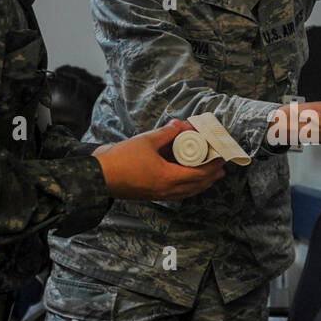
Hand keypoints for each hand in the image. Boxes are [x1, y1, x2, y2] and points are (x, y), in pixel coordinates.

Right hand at [93, 121, 224, 199]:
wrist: (98, 176)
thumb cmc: (120, 159)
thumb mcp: (146, 140)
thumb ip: (166, 132)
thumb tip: (181, 125)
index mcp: (167, 178)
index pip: (199, 174)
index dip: (213, 166)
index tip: (221, 158)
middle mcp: (166, 190)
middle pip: (197, 186)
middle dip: (211, 176)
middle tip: (221, 167)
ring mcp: (159, 195)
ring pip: (187, 192)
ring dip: (201, 183)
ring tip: (210, 175)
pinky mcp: (152, 195)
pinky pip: (177, 193)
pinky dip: (187, 186)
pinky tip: (187, 179)